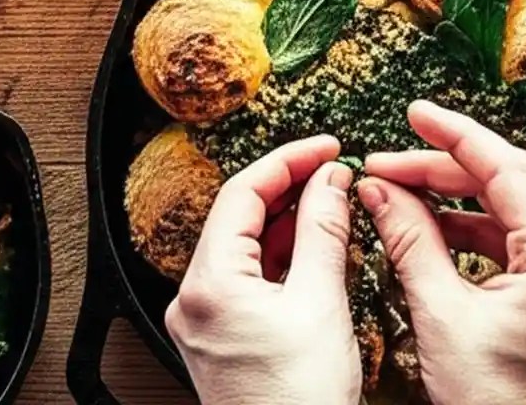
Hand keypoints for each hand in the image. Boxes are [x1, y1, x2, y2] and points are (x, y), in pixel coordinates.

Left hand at [165, 136, 360, 404]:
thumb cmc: (301, 402)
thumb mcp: (322, 304)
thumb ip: (325, 232)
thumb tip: (332, 181)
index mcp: (208, 283)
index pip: (242, 194)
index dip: (288, 161)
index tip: (326, 146)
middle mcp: (193, 299)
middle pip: (237, 219)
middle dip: (287, 189)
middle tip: (332, 171)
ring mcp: (201, 321)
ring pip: (242, 250)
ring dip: (285, 224)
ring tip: (331, 204)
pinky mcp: (217, 339)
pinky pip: (244, 281)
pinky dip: (278, 260)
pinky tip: (313, 251)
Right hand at [361, 101, 525, 404]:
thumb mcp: (440, 315)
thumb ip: (409, 239)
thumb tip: (378, 188)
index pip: (508, 171)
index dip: (454, 135)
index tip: (416, 112)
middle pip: (513, 182)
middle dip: (445, 166)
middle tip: (388, 159)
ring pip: (515, 206)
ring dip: (456, 196)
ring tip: (398, 190)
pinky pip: (519, 238)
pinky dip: (472, 227)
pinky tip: (428, 224)